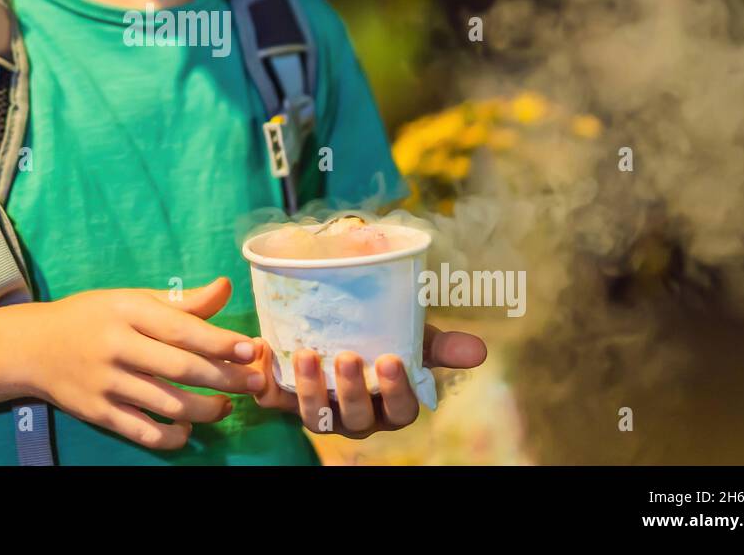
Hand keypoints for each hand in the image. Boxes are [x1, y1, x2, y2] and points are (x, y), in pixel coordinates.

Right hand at [21, 277, 262, 450]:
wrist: (33, 346)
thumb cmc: (92, 317)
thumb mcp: (131, 300)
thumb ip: (181, 301)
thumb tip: (226, 287)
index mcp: (127, 311)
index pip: (182, 329)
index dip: (221, 342)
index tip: (251, 350)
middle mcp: (116, 345)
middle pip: (181, 369)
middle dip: (224, 379)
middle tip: (254, 384)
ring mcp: (106, 382)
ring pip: (167, 404)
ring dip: (205, 410)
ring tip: (224, 406)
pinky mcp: (97, 412)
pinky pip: (143, 432)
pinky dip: (172, 436)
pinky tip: (187, 430)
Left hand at [247, 324, 486, 438]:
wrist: (331, 327)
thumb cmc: (382, 339)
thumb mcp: (412, 339)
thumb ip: (440, 346)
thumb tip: (479, 351)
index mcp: (390, 406)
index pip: (400, 411)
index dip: (396, 391)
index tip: (392, 360)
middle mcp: (356, 416)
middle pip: (356, 416)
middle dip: (352, 389)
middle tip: (347, 357)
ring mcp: (320, 411)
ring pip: (315, 414)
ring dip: (308, 388)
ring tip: (306, 354)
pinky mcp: (285, 400)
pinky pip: (274, 400)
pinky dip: (267, 383)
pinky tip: (264, 354)